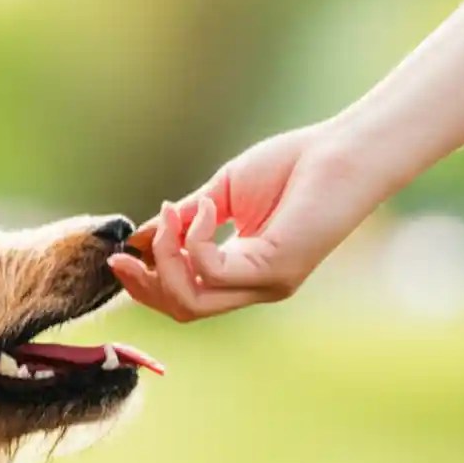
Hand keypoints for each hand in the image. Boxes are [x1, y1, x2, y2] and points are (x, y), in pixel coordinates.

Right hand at [108, 120, 384, 320]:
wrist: (343, 153)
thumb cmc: (291, 165)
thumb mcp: (221, 194)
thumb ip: (185, 220)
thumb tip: (139, 236)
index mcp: (243, 271)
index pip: (186, 298)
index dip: (148, 283)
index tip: (121, 254)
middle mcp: (255, 287)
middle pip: (183, 309)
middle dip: (145, 285)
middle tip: (122, 255)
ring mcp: (266, 284)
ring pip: (191, 301)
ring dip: (165, 257)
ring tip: (170, 215)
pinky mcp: (274, 271)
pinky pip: (211, 269)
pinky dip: (194, 239)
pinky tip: (204, 208)